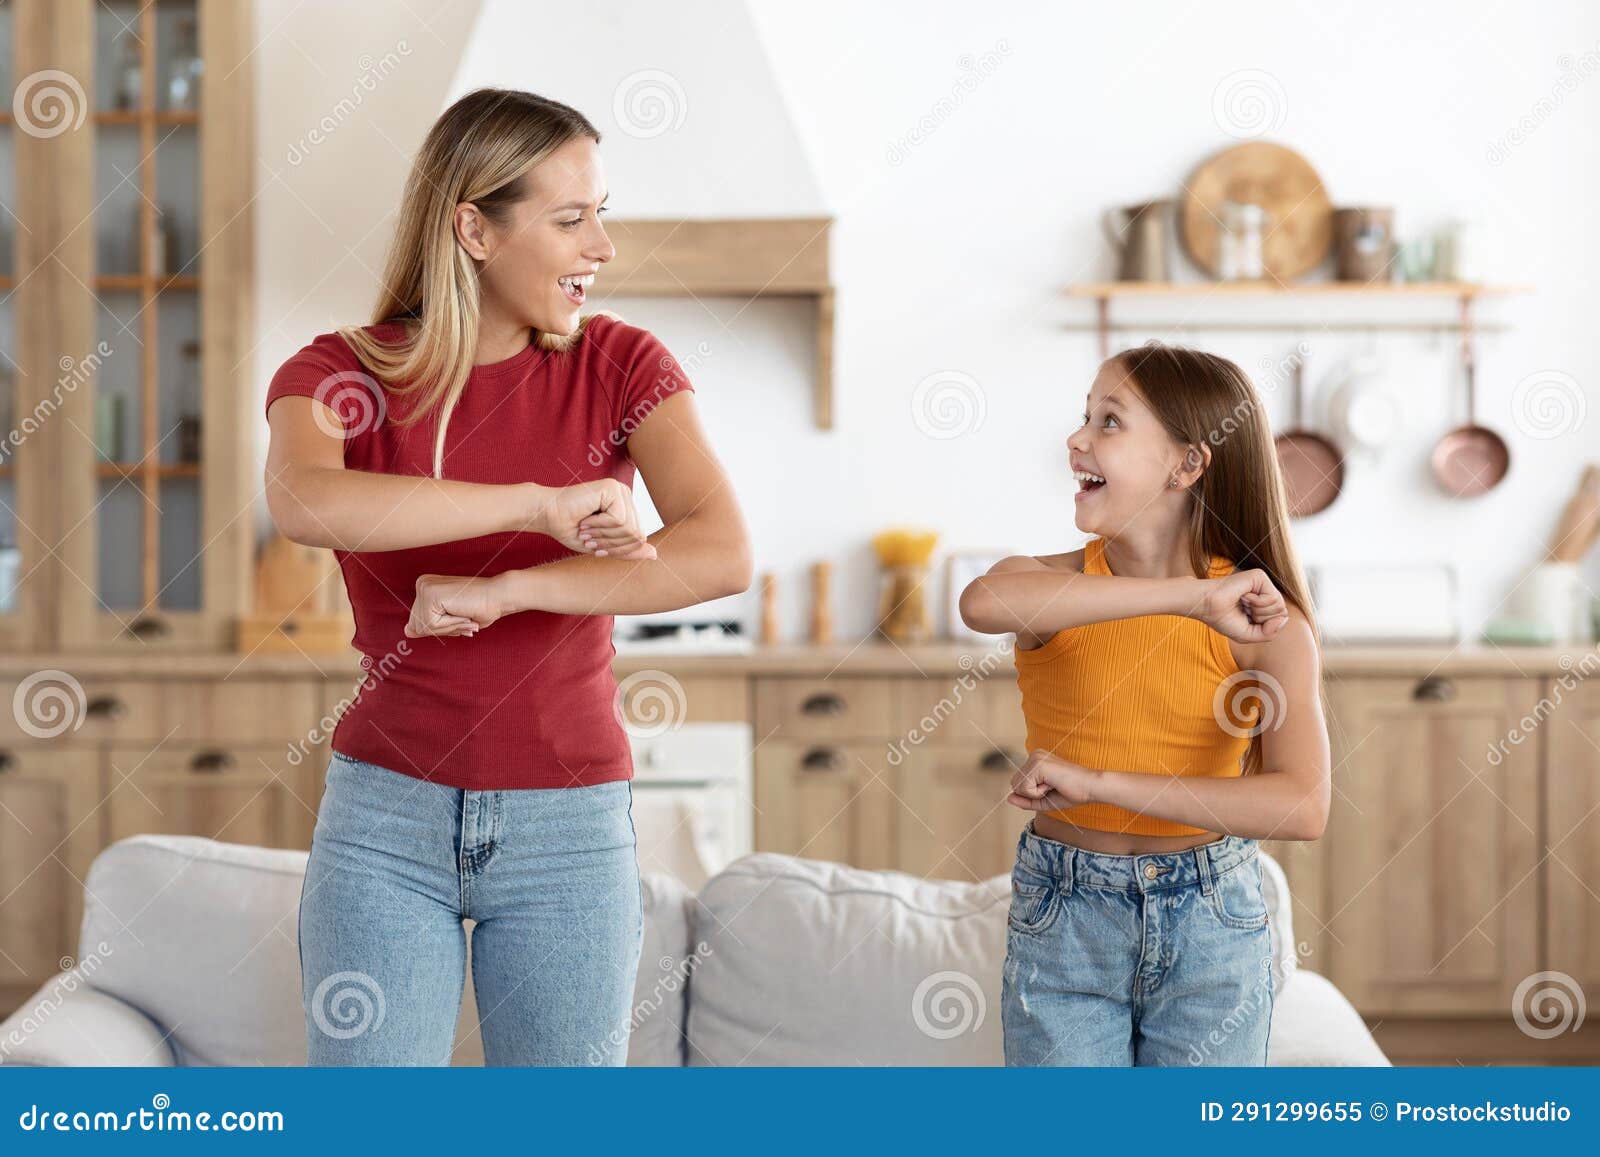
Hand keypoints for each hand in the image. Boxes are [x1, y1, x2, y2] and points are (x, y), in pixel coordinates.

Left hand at [405, 573, 505, 637]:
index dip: (442, 627)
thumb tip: (407, 631)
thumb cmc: (480, 609)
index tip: (460, 615)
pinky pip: (431, 625)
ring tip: (463, 613)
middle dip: (442, 629)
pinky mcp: (430, 594)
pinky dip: (449, 625)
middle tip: (463, 615)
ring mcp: (424, 587)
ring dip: (447, 627)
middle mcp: (421, 584)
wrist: (499, 596)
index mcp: (425, 588)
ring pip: (423, 627)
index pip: (419, 623)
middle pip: (417, 626)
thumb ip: (428, 625)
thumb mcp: (450, 621)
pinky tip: (462, 612)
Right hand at [531, 480, 657, 559]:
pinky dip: (599, 526)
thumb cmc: (571, 529)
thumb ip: (629, 550)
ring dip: (604, 535)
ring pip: (629, 528)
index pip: (639, 538)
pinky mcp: (613, 488)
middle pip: (637, 534)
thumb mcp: (604, 546)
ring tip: (586, 530)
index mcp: (626, 508)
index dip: (617, 548)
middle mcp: (626, 496)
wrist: (547, 515)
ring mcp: (620, 490)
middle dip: (611, 543)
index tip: (595, 546)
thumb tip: (656, 555)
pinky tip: (586, 519)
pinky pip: (618, 519)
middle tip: (589, 539)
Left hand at [1007, 749, 1097, 811]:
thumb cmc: (1071, 793)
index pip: (1018, 784)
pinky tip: (1052, 785)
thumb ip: (1025, 800)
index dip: (1032, 794)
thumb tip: (1008, 798)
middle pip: (1015, 784)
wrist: (1091, 787)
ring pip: (1018, 786)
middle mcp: (1033, 755)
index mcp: (1036, 760)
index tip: (1052, 788)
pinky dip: (1037, 793)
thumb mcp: (1044, 800)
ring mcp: (1035, 758)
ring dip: (1035, 794)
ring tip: (1053, 785)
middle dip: (1031, 794)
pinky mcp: (1037, 764)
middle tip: (1052, 787)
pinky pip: (1024, 788)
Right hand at [1195, 569, 1287, 642]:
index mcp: (1263, 604)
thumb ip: (1270, 633)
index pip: (1281, 618)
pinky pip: (1272, 597)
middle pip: (1282, 612)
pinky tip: (1244, 596)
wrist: (1207, 607)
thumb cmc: (1223, 619)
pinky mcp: (1259, 576)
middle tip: (1245, 611)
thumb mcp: (1250, 635)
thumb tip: (1283, 619)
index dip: (1265, 625)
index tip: (1247, 619)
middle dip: (1263, 619)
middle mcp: (1265, 592)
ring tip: (1243, 603)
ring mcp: (1263, 583)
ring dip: (1259, 611)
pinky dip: (1257, 603)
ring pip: (1279, 605)